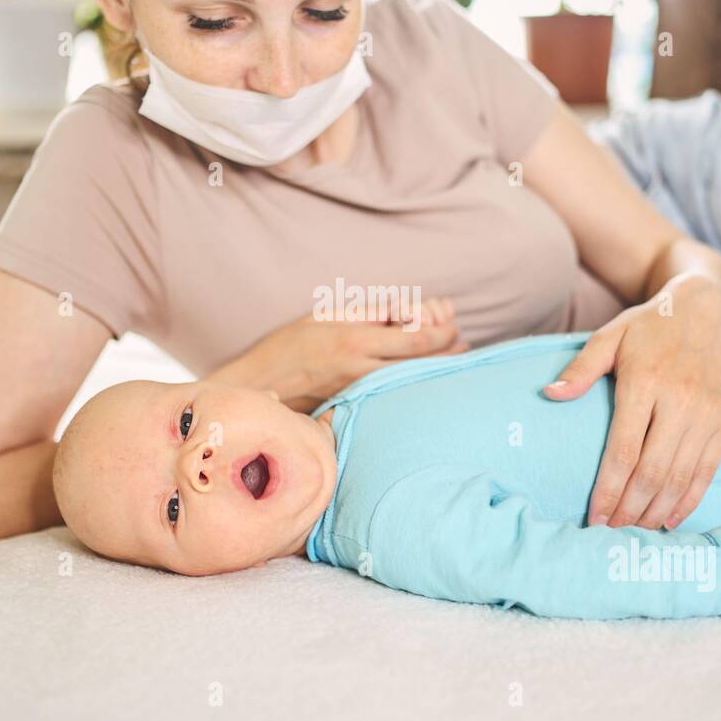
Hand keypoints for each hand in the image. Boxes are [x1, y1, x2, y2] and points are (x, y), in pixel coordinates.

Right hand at [208, 300, 467, 412]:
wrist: (257, 385)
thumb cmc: (289, 345)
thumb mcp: (326, 316)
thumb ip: (366, 314)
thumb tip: (404, 311)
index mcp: (354, 339)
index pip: (416, 340)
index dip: (442, 333)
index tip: (453, 325)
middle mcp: (359, 370)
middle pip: (420, 365)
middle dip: (448, 353)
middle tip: (462, 344)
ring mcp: (357, 394)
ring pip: (409, 384)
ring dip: (434, 371)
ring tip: (451, 361)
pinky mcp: (352, 409)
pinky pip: (390, 397)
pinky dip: (410, 386)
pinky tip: (420, 381)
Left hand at [544, 273, 720, 530]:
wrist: (703, 311)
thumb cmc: (647, 327)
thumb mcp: (608, 337)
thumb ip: (580, 369)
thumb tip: (549, 394)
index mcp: (646, 382)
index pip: (624, 450)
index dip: (607, 489)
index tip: (592, 516)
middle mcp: (681, 401)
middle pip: (653, 471)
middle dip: (629, 508)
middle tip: (609, 532)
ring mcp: (708, 414)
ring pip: (681, 477)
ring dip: (655, 510)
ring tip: (632, 530)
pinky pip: (708, 471)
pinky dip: (688, 500)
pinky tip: (668, 519)